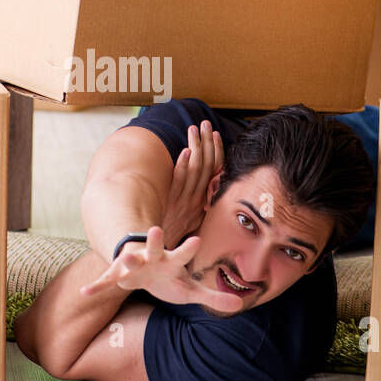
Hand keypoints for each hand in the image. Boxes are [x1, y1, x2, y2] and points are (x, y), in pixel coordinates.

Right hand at [79, 225, 242, 313]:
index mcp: (172, 260)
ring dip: (126, 259)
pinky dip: (97, 285)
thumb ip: (212, 296)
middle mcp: (152, 257)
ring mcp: (134, 265)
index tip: (197, 240)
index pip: (184, 252)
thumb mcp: (190, 291)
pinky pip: (107, 280)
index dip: (189, 247)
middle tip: (156, 230)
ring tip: (124, 259)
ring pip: (130, 260)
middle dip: (154, 240)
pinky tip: (85, 292)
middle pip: (155, 247)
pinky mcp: (119, 275)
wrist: (144, 272)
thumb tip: (241, 305)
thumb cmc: (169, 279)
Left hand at [161, 120, 224, 248]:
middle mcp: (197, 199)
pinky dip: (183, 167)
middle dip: (207, 143)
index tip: (217, 134)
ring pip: (194, 170)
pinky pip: (179, 183)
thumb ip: (201, 204)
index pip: (216, 171)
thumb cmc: (177, 236)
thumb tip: (209, 187)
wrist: (163, 257)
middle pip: (207, 166)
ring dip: (196, 148)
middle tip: (206, 124)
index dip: (217, 152)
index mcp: (205, 201)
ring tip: (194, 129)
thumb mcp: (195, 221)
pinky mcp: (171, 203)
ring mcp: (184, 200)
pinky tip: (184, 152)